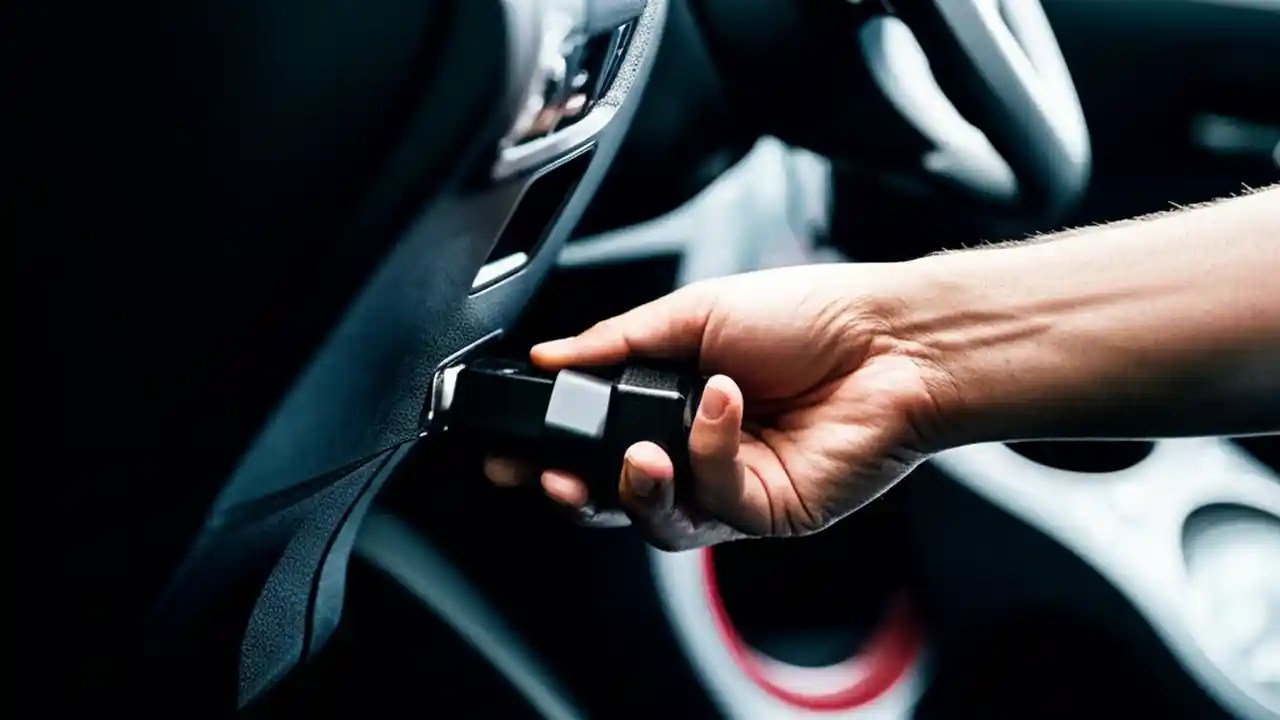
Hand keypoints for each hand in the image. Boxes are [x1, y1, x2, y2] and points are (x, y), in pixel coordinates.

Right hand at [484, 264, 949, 549]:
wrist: (892, 337)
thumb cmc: (808, 316)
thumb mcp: (694, 312)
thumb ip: (617, 341)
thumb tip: (549, 356)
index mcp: (672, 404)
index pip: (597, 441)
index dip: (552, 451)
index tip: (510, 448)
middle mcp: (696, 453)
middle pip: (615, 494)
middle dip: (573, 489)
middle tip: (544, 473)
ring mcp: (732, 488)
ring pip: (657, 519)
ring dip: (635, 487)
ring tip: (640, 453)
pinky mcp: (770, 511)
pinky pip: (716, 500)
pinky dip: (710, 449)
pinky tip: (723, 402)